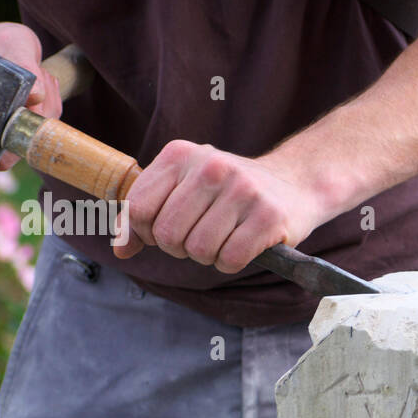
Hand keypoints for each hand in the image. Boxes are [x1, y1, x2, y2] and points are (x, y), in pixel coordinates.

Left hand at [114, 141, 317, 272]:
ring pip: (198, 250)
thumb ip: (147, 215)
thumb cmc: (230, 192)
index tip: (165, 231)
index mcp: (181, 154)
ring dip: (207, 257)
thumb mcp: (185, 188)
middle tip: (199, 238)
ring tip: (223, 240)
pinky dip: (230, 263)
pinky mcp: (268, 216)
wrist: (296, 183)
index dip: (146, 232)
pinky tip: (241, 247)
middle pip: (168, 235)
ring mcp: (242, 190)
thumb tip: (121, 249)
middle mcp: (210, 167)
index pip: (138, 208)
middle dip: (179, 248)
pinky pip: (230, 259)